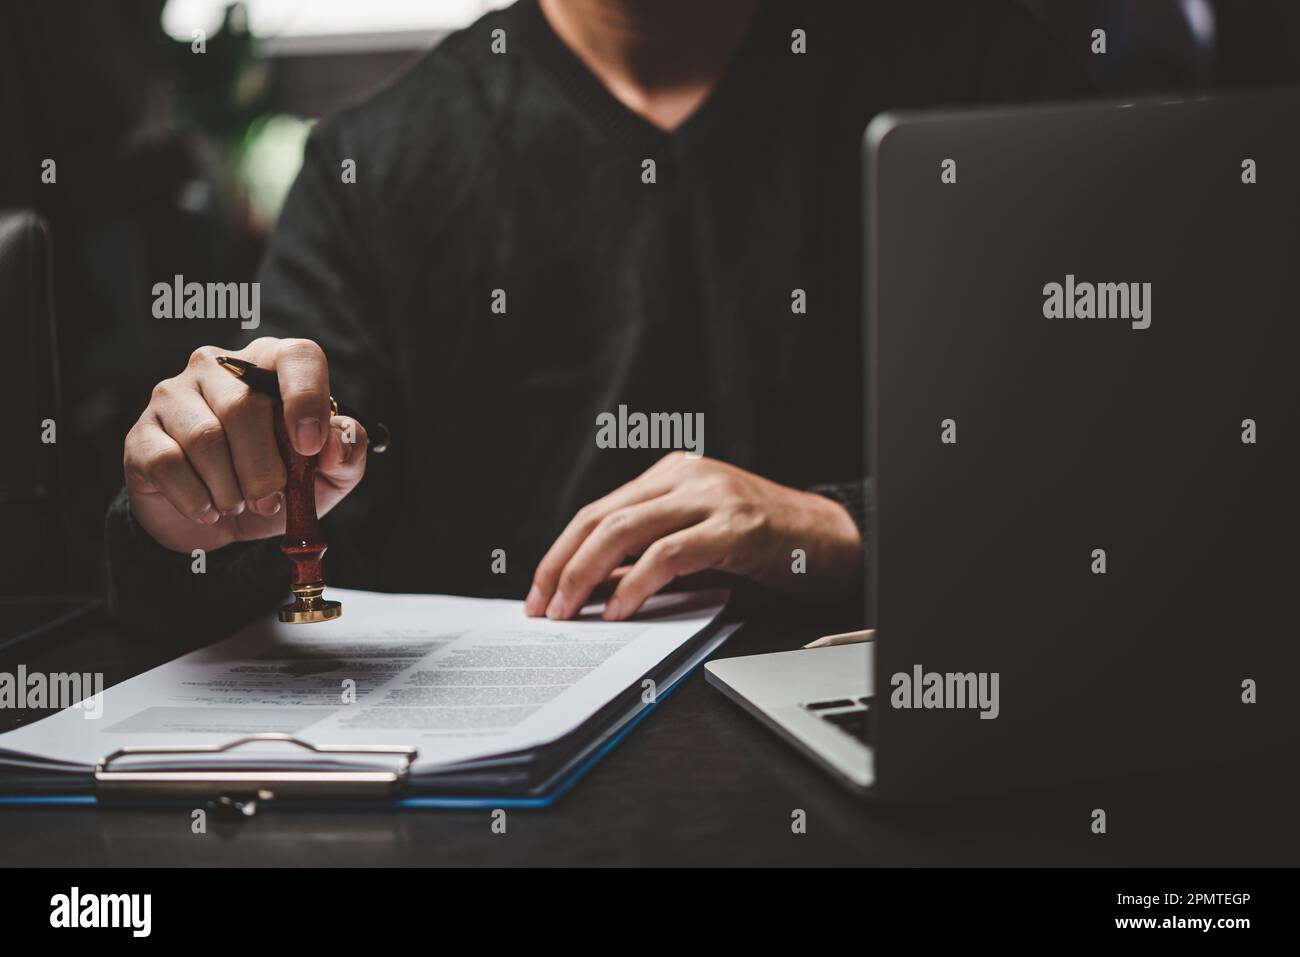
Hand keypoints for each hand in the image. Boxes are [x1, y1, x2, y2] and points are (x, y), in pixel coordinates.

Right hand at [123, 338, 367, 552]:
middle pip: (245, 406)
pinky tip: (208, 509)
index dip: (307, 397)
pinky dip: (197, 499)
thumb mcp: (327, 477)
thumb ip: (347, 454)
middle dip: (265, 468)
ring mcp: (174, 395)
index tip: (310, 446)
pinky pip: (169, 463)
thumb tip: (335, 442)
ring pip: (206, 437)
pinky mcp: (142, 433)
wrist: (218, 523)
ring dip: (231, 487)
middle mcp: (218, 367)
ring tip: (239, 504)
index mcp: (271, 365)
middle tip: (271, 499)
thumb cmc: (278, 486)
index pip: (297, 355)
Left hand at [525, 452, 862, 620]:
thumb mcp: (698, 546)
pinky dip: (636, 583)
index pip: (597, 511)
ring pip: (625, 530)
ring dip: (586, 576)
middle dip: (561, 567)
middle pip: (601, 518)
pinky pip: (669, 554)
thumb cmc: (767, 551)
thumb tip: (589, 590)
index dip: (560, 553)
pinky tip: (619, 609)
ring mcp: (712, 497)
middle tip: (542, 609)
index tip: (538, 592)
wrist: (838, 543)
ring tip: (569, 613)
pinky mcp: (737, 527)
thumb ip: (648, 557)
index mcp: (673, 475)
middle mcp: (686, 476)